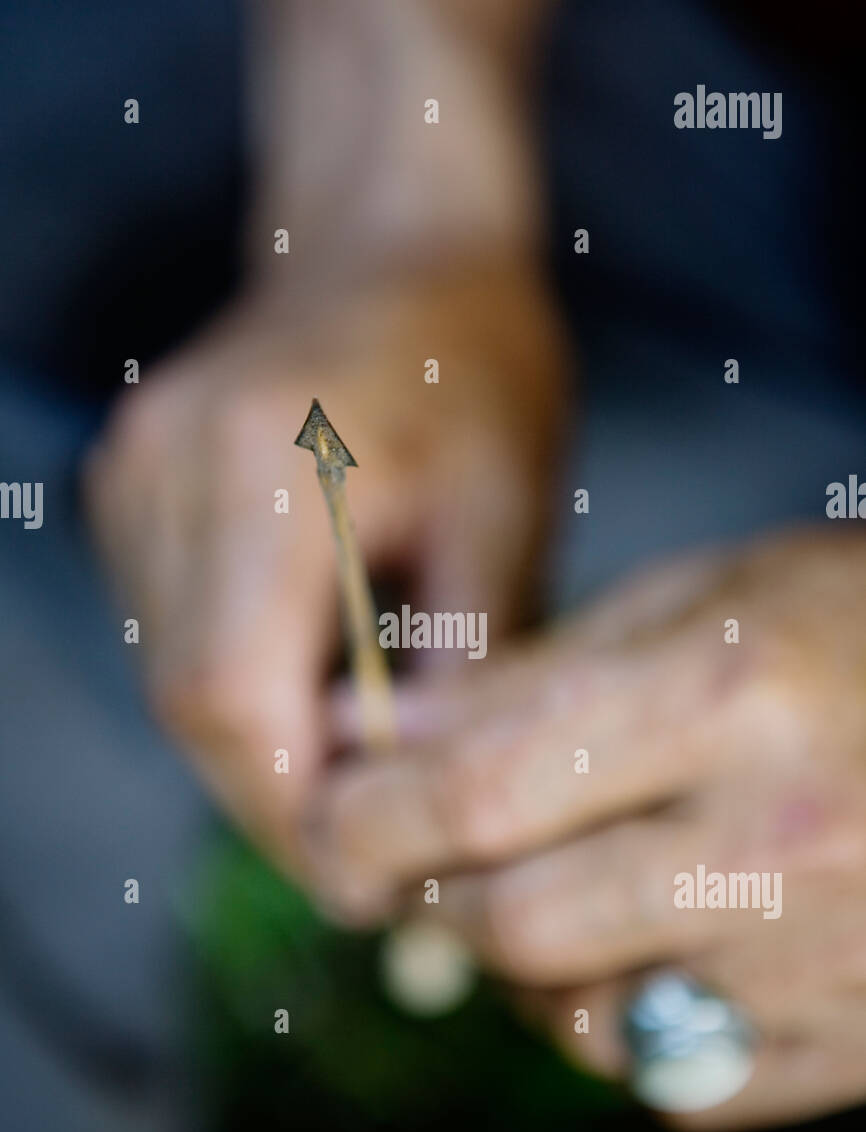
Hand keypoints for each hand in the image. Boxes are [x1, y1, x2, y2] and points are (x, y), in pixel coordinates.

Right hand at [84, 264, 563, 873]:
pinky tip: (316, 694)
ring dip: (266, 755)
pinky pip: (173, 641)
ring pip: (175, 688)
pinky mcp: (128, 493)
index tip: (371, 884)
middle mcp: (166, 471)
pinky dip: (244, 696)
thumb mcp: (504, 521)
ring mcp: (132, 480)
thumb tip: (418, 823)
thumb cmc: (476, 369)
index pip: (231, 700)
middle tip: (379, 860)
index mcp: (265, 466)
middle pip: (192, 710)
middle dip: (286, 805)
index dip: (296, 818)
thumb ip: (454, 676)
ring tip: (363, 781)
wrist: (393, 247)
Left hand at [307, 529, 865, 1130]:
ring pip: (580, 1023)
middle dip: (438, 895)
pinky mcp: (858, 1042)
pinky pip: (676, 1083)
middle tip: (433, 858)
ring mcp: (826, 959)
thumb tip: (381, 741)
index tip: (338, 821)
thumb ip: (534, 675)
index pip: (478, 792)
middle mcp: (777, 841)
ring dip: (530, 966)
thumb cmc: (858, 629)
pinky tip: (652, 953)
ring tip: (560, 891)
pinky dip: (626, 1028)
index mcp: (728, 695)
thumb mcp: (703, 597)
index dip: (369, 818)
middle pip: (513, 925)